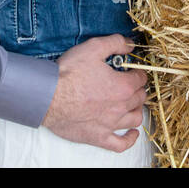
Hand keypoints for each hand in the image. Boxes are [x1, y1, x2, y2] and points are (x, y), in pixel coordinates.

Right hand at [42, 35, 147, 151]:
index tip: (132, 71)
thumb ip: (115, 43)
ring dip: (136, 110)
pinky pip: (121, 144)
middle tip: (130, 84)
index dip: (137, 73)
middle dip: (137, 89)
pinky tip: (132, 134)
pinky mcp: (98, 137)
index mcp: (123, 86)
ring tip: (131, 105)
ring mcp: (111, 124)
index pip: (140, 79)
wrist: (48, 96)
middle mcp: (121, 107)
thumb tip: (129, 44)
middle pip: (139, 98)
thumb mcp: (93, 48)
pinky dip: (130, 139)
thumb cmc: (69, 73)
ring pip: (134, 119)